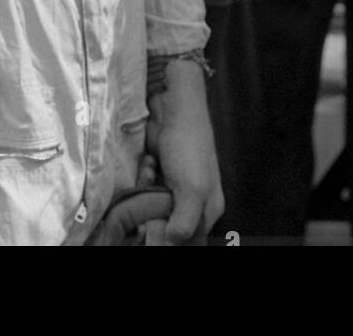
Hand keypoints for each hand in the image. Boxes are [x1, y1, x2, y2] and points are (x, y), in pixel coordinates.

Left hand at [146, 59, 223, 243]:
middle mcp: (193, 201)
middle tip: (150, 197)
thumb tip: (169, 243)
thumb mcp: (192, 190)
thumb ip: (184, 224)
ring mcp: (175, 187)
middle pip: (168, 227)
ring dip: (146, 195)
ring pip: (153, 210)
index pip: (189, 241)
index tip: (153, 229)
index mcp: (209, 209)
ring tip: (151, 172)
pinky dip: (144, 179)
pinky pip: (145, 191)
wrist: (175, 108)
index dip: (170, 240)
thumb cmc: (189, 148)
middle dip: (154, 216)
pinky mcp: (160, 174)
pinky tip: (148, 164)